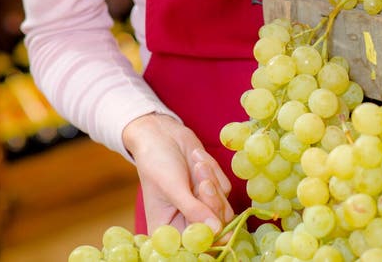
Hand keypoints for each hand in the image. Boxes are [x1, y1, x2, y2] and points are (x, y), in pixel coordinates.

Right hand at [122, 112, 233, 233]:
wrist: (161, 133)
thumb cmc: (157, 161)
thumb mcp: (172, 187)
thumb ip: (193, 210)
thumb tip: (215, 230)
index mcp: (169, 231)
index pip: (195, 247)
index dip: (209, 240)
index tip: (216, 226)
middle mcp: (186, 224)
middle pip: (216, 228)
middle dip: (212, 203)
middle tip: (202, 183)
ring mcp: (201, 207)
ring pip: (224, 209)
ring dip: (212, 183)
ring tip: (196, 164)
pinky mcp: (212, 190)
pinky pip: (225, 188)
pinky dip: (214, 171)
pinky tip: (197, 158)